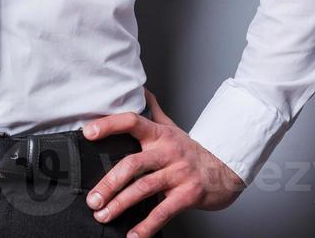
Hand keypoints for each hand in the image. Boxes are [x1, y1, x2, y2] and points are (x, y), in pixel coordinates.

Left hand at [82, 89, 244, 235]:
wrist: (227, 169)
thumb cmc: (194, 150)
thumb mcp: (173, 128)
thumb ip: (154, 112)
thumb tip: (141, 91)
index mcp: (160, 135)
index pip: (132, 122)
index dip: (109, 124)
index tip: (88, 133)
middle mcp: (168, 152)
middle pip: (133, 163)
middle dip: (109, 183)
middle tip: (93, 198)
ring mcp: (179, 174)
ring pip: (144, 188)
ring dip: (120, 204)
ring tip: (103, 215)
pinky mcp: (188, 195)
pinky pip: (164, 211)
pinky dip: (147, 226)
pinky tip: (133, 235)